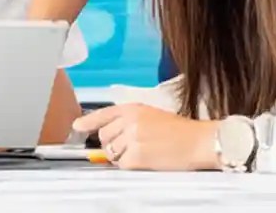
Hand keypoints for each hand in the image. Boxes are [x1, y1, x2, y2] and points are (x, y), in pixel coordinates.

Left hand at [72, 103, 219, 171]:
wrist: (199, 141)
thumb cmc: (181, 131)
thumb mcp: (152, 116)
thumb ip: (129, 121)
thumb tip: (109, 134)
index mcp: (133, 108)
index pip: (104, 114)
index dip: (88, 121)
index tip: (77, 127)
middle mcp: (129, 121)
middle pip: (104, 136)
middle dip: (113, 144)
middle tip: (132, 147)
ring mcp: (131, 138)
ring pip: (111, 152)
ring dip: (122, 156)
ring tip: (143, 153)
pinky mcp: (136, 155)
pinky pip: (122, 164)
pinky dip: (130, 166)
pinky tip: (145, 161)